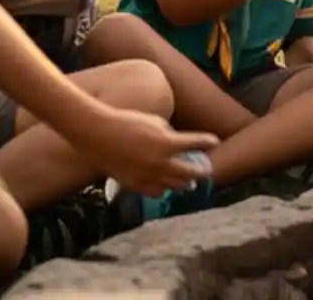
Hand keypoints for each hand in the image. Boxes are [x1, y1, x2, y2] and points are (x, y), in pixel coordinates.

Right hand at [78, 107, 218, 196]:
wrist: (98, 135)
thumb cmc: (125, 121)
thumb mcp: (153, 121)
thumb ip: (168, 133)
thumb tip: (175, 141)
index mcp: (167, 143)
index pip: (196, 143)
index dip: (207, 142)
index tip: (214, 142)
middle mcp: (161, 163)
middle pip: (190, 173)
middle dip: (201, 171)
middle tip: (206, 171)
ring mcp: (148, 176)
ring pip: (175, 186)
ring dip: (183, 183)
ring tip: (188, 182)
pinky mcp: (135, 185)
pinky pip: (156, 192)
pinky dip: (163, 188)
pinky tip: (164, 186)